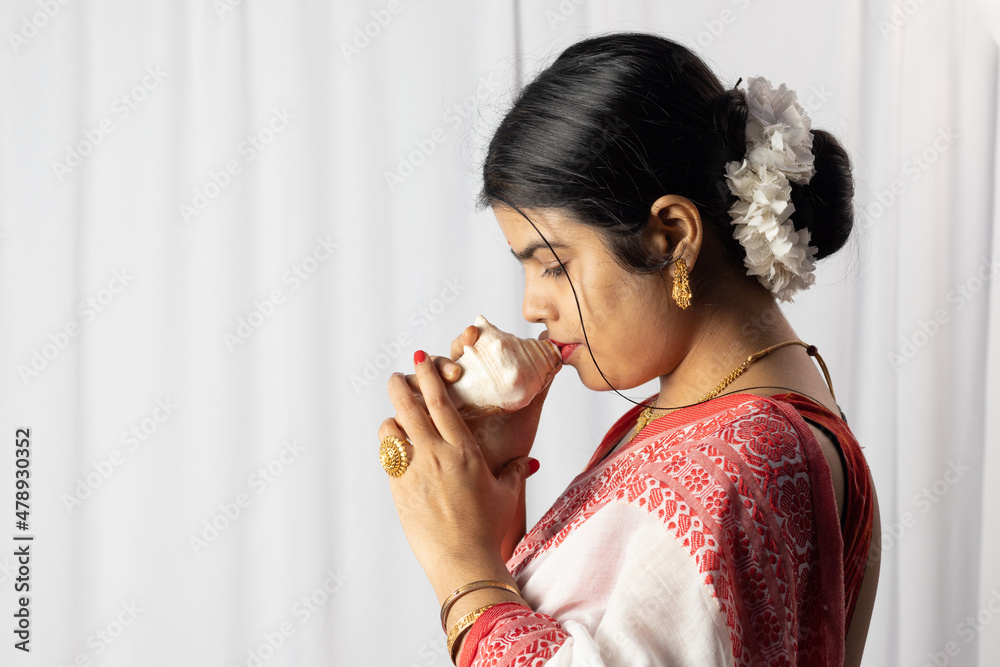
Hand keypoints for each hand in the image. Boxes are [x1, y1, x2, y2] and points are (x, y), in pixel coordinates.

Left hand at [379, 351, 533, 599]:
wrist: (462, 560)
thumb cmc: (487, 528)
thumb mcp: (505, 495)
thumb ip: (514, 472)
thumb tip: (528, 462)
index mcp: (462, 450)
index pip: (440, 401)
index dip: (428, 375)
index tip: (420, 359)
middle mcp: (434, 455)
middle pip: (407, 405)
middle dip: (399, 385)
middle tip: (396, 377)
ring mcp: (412, 472)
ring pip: (389, 430)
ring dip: (392, 421)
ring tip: (398, 423)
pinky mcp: (398, 490)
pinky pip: (387, 458)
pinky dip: (391, 449)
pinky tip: (398, 453)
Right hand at [402, 324, 553, 475]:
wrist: (496, 485)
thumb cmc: (509, 447)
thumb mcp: (526, 412)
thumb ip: (539, 383)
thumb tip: (555, 350)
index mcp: (471, 382)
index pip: (462, 351)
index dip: (465, 339)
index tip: (474, 332)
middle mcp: (447, 394)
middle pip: (434, 367)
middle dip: (440, 362)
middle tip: (457, 370)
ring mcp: (428, 413)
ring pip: (413, 387)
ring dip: (418, 381)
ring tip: (440, 388)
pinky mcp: (415, 434)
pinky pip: (399, 418)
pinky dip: (401, 412)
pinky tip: (412, 412)